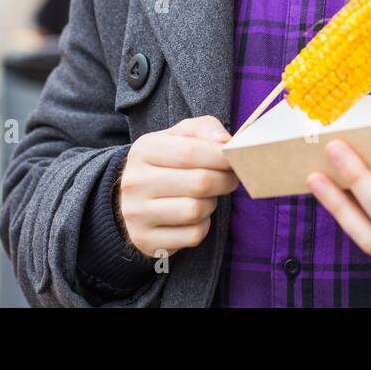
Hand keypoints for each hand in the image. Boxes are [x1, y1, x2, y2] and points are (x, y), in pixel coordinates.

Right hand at [119, 115, 238, 258]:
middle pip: (199, 183)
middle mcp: (135, 182)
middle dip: (225, 180)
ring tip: (207, 196)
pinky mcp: (146, 240)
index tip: (235, 158)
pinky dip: (203, 226)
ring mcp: (137, 214)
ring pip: (196, 211)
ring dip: (212, 204)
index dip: (222, 156)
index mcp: (143, 150)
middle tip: (231, 178)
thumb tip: (226, 143)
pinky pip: (193, 235)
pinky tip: (195, 216)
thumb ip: (206, 129)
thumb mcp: (182, 136)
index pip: (191, 152)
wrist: (135, 198)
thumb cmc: (168, 161)